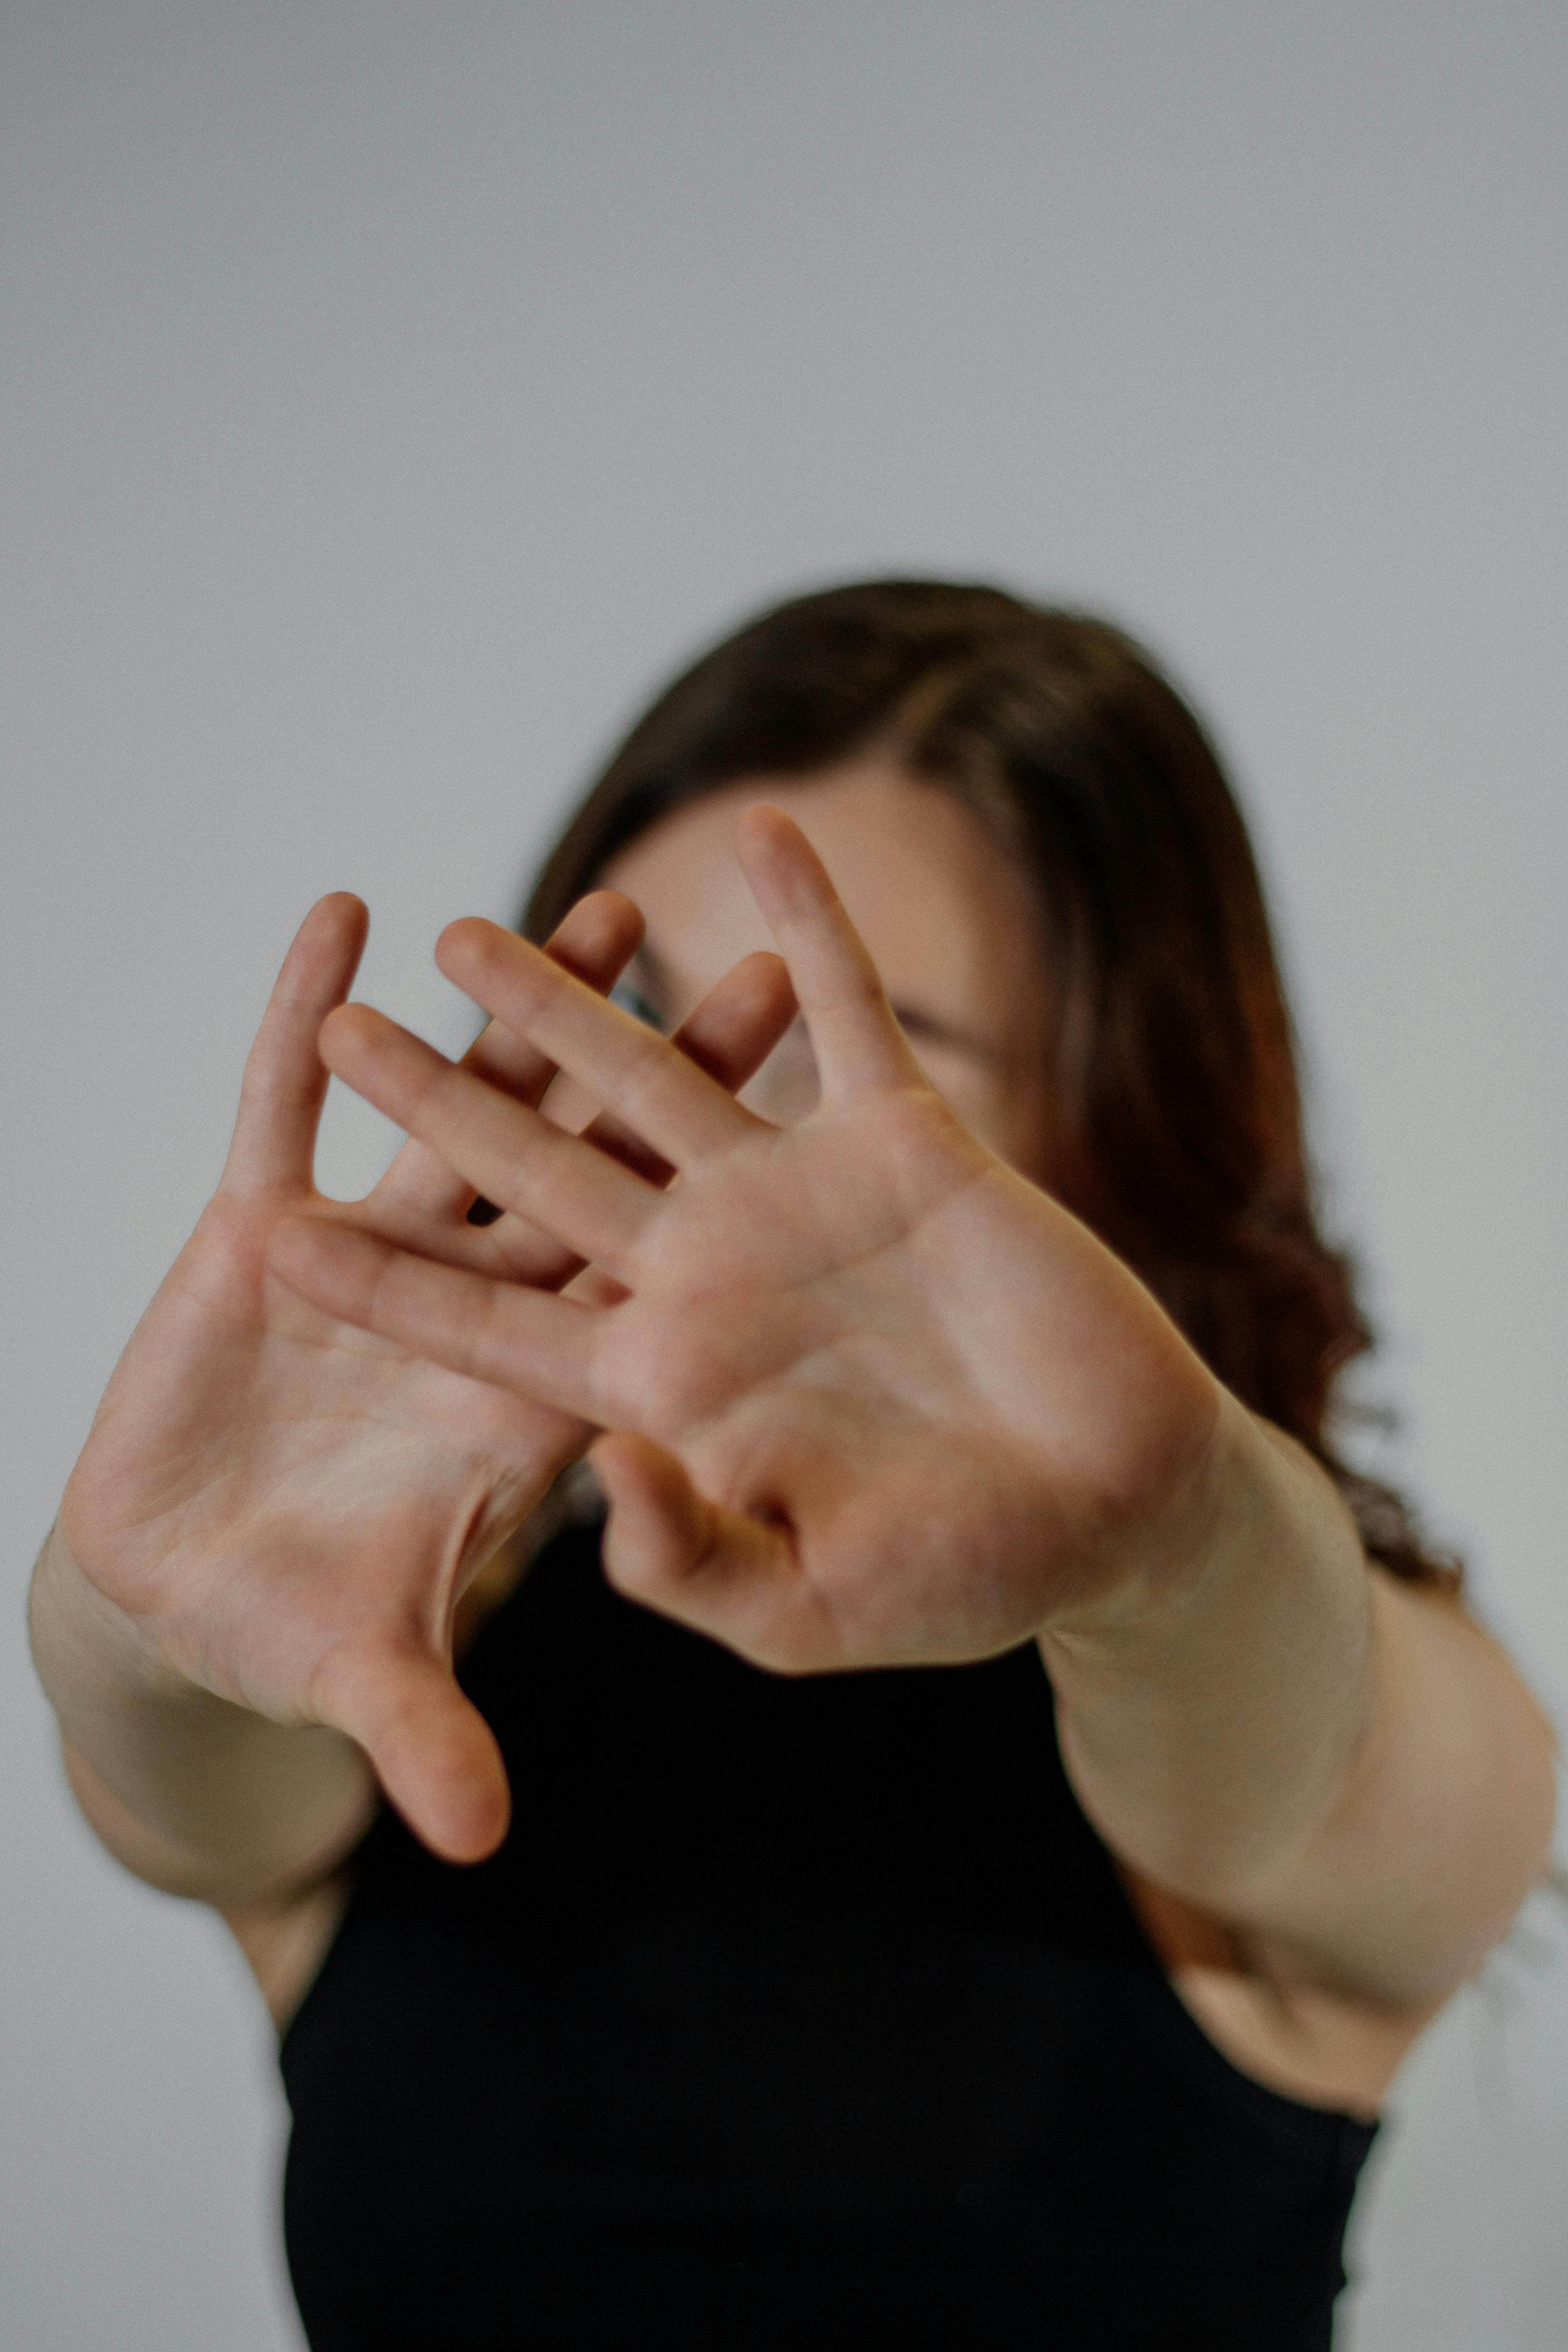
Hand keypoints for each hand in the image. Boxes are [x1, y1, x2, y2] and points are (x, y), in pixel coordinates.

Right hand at [57, 889, 794, 1857]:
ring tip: (588, 915)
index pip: (645, 1287)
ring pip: (459, 1111)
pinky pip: (279, 1101)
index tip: (806, 1186)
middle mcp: (469, 1308)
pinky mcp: (250, 1231)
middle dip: (666, 1079)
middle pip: (590, 1173)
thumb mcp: (360, 1672)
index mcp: (522, 1394)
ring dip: (517, 1015)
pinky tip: (339, 919)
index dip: (723, 1217)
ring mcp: (365, 1254)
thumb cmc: (289, 1625)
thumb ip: (424, 1732)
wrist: (178, 1588)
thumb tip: (483, 1836)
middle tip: (756, 973)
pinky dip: (302, 1014)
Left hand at [270, 812, 1224, 1677]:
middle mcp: (709, 1276)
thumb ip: (690, 1565)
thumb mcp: (812, 1611)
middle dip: (442, 1100)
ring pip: (660, 1073)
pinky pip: (848, 1009)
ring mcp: (801, 1199)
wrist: (1117, 1509)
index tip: (260, 1232)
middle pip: (542, 1170)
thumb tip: (594, 1484)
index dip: (384, 1279)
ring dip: (572, 997)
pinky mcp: (909, 1144)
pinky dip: (807, 923)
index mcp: (665, 1385)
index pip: (491, 1322)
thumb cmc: (972, 1581)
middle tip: (343, 1024)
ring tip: (471, 925)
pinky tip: (756, 831)